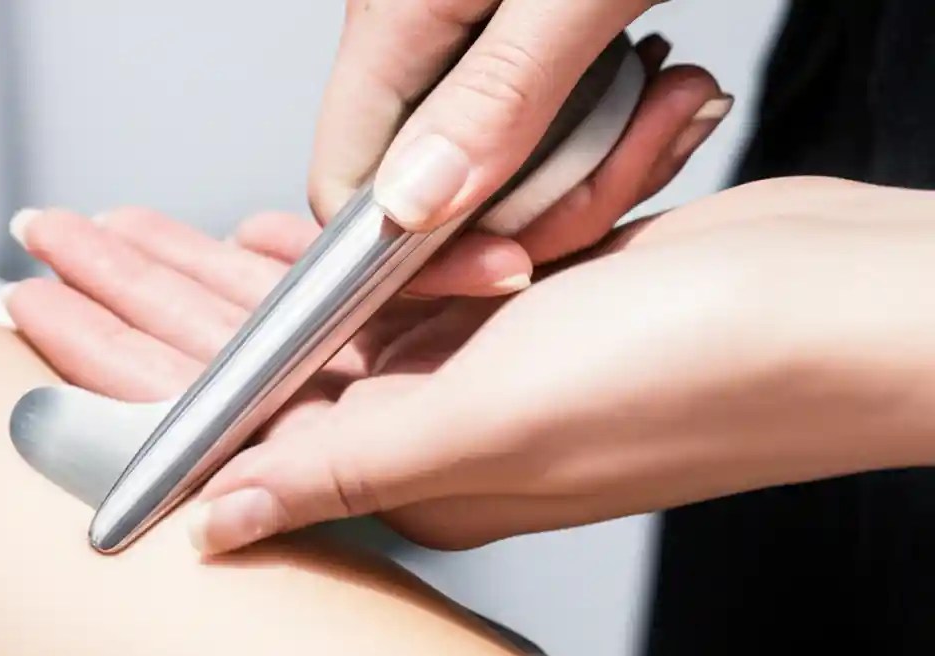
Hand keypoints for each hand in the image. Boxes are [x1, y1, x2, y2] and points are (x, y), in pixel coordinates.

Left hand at [4, 56, 726, 546]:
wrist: (836, 308)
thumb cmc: (695, 373)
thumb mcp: (491, 424)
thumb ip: (342, 468)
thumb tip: (218, 524)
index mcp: (405, 467)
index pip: (214, 412)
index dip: (113, 353)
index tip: (39, 301)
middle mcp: (425, 426)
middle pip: (236, 357)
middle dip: (135, 296)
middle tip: (49, 244)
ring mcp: (465, 366)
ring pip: (295, 314)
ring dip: (207, 271)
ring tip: (120, 235)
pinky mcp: (507, 311)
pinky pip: (375, 286)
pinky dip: (313, 262)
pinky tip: (255, 244)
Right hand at [309, 1, 672, 267]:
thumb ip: (497, 98)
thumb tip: (411, 209)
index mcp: (396, 13)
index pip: (345, 187)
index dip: (419, 253)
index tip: (514, 264)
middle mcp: (415, 33)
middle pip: (439, 191)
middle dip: (554, 202)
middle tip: (652, 144)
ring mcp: (466, 39)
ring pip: (503, 170)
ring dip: (603, 163)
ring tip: (677, 100)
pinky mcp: (518, 42)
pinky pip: (544, 130)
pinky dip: (613, 130)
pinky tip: (665, 88)